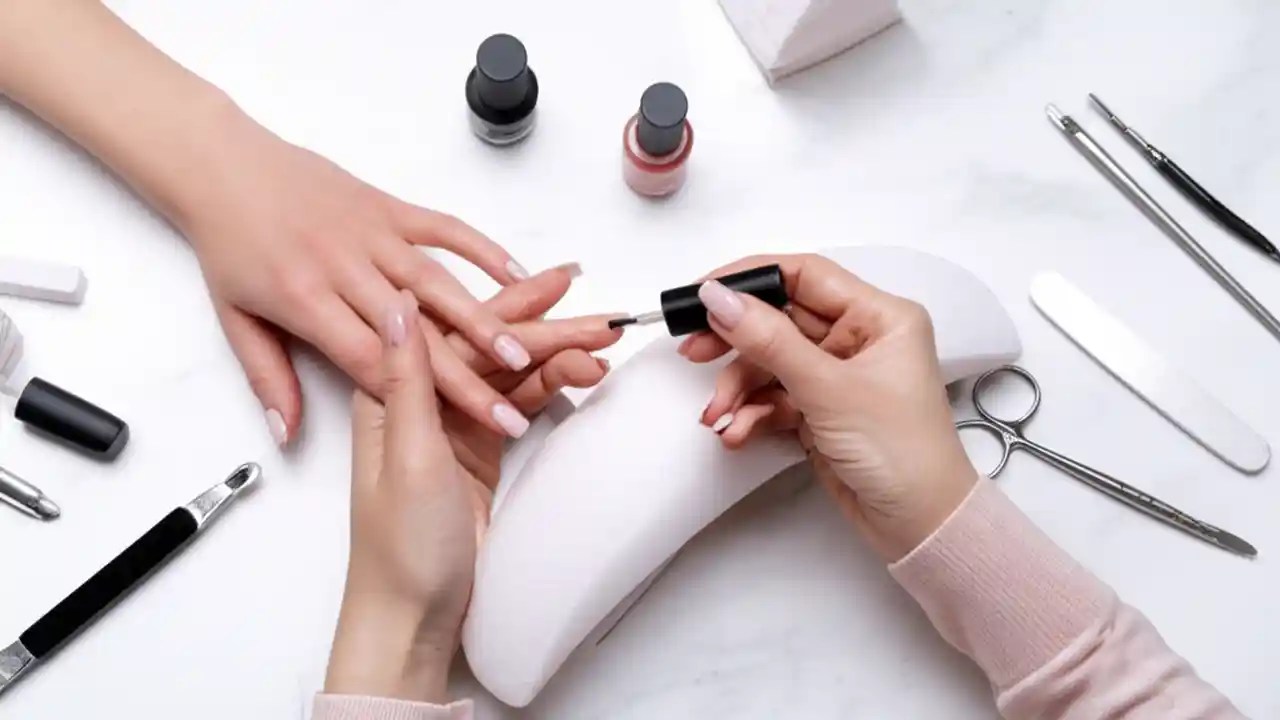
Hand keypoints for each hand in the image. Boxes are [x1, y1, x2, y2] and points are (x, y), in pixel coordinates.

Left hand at [176, 107, 544, 445]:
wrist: (223, 166)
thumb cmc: (231, 244)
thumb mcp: (235, 320)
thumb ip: (268, 379)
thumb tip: (288, 434)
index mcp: (304, 301)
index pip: (373, 363)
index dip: (422, 402)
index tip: (458, 429)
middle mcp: (343, 267)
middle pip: (416, 335)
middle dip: (467, 377)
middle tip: (507, 411)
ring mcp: (370, 233)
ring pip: (436, 282)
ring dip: (482, 317)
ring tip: (523, 348)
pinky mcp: (387, 205)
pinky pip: (443, 227)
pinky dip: (481, 248)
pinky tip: (516, 273)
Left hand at [325, 289, 613, 702]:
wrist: (411, 616)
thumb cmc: (400, 548)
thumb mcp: (408, 457)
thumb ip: (409, 379)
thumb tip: (399, 302)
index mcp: (389, 393)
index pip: (457, 331)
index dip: (510, 305)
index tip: (555, 284)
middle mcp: (420, 401)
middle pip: (490, 349)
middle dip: (547, 329)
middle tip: (601, 317)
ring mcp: (451, 426)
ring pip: (510, 374)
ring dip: (556, 359)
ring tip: (605, 348)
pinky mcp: (476, 450)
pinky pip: (517, 405)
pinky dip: (550, 390)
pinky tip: (581, 377)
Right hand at [680, 254, 977, 561]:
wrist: (921, 526)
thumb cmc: (898, 449)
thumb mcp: (828, 389)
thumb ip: (768, 340)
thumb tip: (717, 296)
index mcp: (878, 316)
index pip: (805, 275)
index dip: (750, 279)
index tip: (702, 293)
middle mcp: (859, 338)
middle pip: (780, 319)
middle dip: (735, 341)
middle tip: (693, 352)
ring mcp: (838, 375)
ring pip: (771, 362)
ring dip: (739, 388)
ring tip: (718, 416)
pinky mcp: (822, 410)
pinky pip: (776, 396)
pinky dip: (753, 412)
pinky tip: (737, 432)